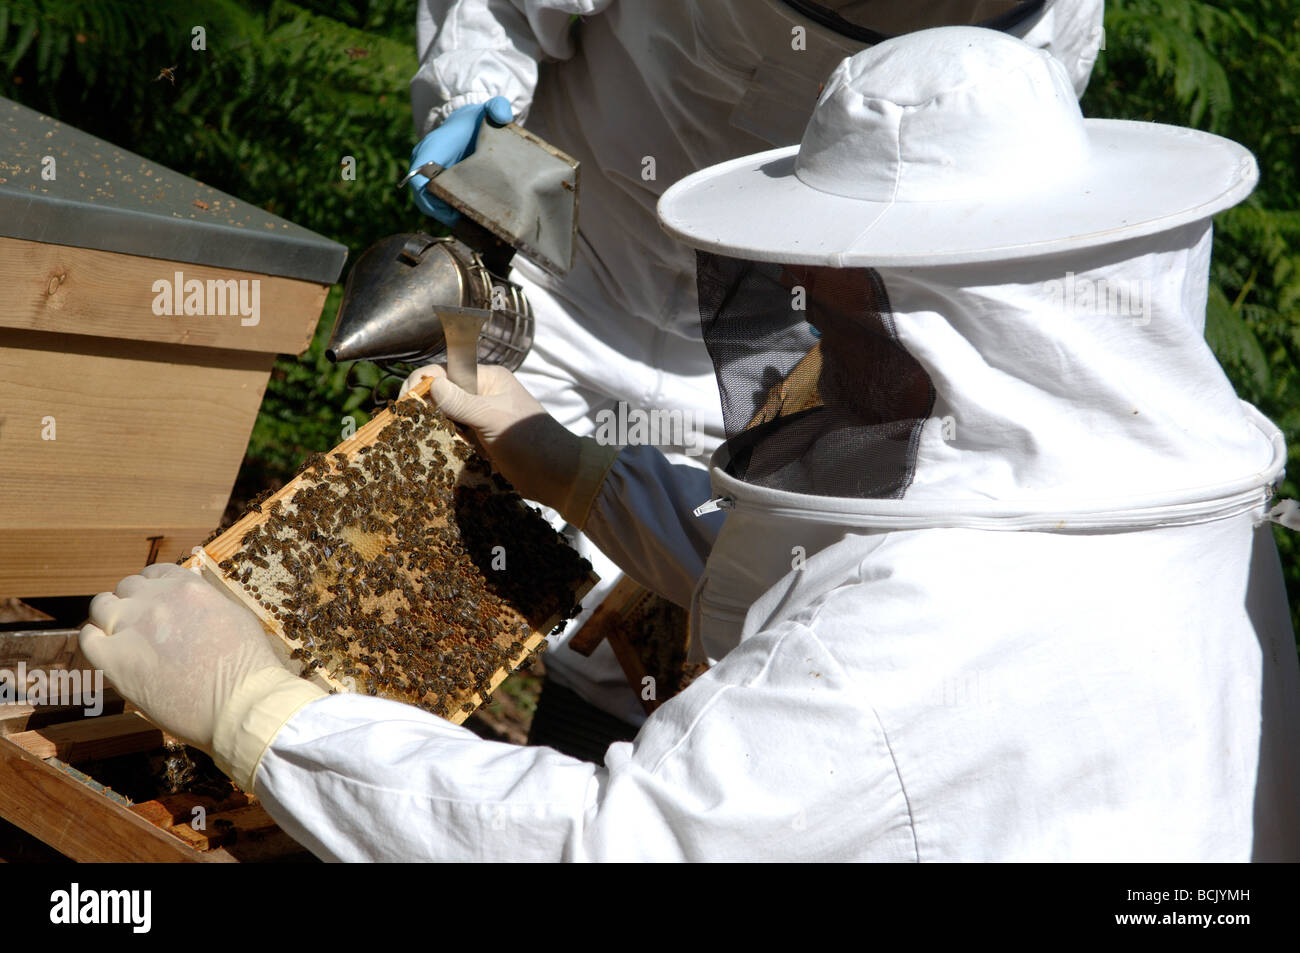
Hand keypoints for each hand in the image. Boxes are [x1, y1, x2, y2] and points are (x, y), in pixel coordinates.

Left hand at [79, 563, 287, 754]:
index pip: (156, 573)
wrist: (240, 703)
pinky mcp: (115, 659)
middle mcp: (158, 599)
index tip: (153, 603)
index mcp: (189, 588)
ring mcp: (134, 626)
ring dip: (108, 619)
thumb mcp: (235, 618)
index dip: (151, 588)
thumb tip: (193, 607)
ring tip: (119, 639)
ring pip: (103, 606)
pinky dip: (93, 641)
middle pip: (128, 587)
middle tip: (139, 627)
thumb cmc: (248, 668)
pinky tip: (107, 654)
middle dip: (132, 604)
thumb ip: (207, 605)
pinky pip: (88, 638)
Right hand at [403, 364, 618, 527]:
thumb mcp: (492, 417)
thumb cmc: (530, 441)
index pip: (445, 371)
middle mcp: (483, 393)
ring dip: (428, 422)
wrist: (557, 475)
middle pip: (442, 392)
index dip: (421, 383)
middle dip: (421, 403)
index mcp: (488, 377)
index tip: (403, 403)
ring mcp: (481, 417)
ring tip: (406, 435)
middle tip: (400, 422)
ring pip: (445, 414)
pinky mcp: (481, 439)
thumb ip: (459, 401)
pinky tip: (425, 446)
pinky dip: (440, 438)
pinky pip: (454, 434)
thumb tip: (429, 385)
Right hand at [408, 96, 512, 223]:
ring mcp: (425, 174)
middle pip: (422, 197)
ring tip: (469, 226)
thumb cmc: (476, 119)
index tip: (453, 212)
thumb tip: (501, 113)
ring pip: (427, 203)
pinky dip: (447, 212)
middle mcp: (422, 161)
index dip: (431, 199)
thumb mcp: (488, 111)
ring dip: (445, 216)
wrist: (467, 122)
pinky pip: (434, 202)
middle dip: (441, 214)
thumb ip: (497, 108)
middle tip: (466, 224)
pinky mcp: (432, 182)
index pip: (419, 178)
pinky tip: (467, 219)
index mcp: (432, 147)